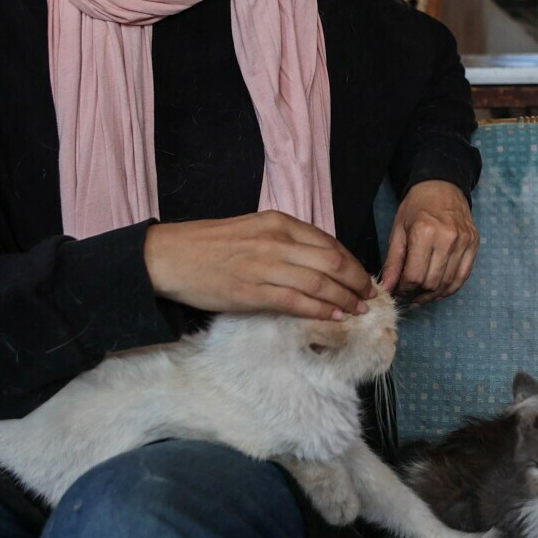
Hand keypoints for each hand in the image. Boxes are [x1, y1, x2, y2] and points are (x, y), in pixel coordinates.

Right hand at [143, 211, 375, 319]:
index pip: (328, 242)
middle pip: (332, 262)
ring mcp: (264, 266)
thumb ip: (284, 241)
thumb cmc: (208, 244)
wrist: (168, 256)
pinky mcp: (252, 292)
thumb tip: (317, 260)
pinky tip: (333, 316)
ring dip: (344, 298)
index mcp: (277, 222)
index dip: (351, 262)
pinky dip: (320, 309)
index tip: (362, 276)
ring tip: (358, 310)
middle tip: (369, 296)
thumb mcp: (252, 230)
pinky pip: (296, 302)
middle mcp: (276, 241)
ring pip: (319, 283)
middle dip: (356, 281)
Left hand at [380, 180, 477, 302]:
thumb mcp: (398, 230)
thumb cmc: (417, 206)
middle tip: (408, 294)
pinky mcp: (474, 244)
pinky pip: (463, 276)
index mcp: (424, 232)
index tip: (398, 290)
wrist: (442, 186)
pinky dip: (450, 288)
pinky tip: (438, 290)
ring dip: (433, 295)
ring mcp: (464, 241)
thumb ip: (393, 261)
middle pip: (432, 282)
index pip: (414, 276)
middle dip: (417, 294)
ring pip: (448, 283)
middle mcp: (447, 238)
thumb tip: (387, 288)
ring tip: (421, 295)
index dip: (404, 289)